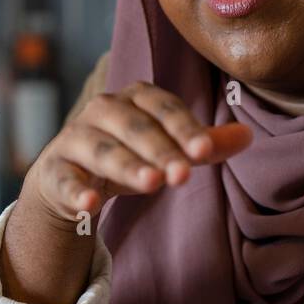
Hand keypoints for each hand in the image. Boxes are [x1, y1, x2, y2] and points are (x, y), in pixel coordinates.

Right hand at [26, 79, 252, 223]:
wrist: (69, 175)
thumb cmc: (129, 155)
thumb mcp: (167, 149)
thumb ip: (204, 144)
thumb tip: (249, 136)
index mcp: (135, 99)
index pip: (163, 108)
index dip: (184, 128)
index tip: (205, 151)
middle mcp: (102, 111)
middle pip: (135, 128)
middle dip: (161, 151)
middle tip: (183, 175)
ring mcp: (75, 139)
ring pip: (102, 150)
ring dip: (126, 166)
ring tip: (152, 183)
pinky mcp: (54, 169)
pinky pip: (65, 179)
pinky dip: (75, 191)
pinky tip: (89, 205)